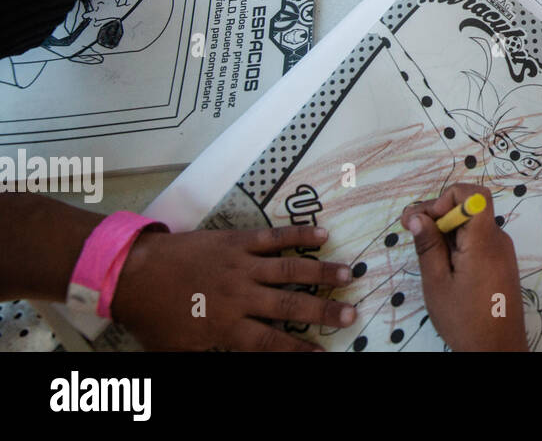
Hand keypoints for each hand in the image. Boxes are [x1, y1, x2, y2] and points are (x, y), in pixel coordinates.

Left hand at [112, 225, 356, 350]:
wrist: (131, 272)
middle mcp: (240, 296)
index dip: (299, 350)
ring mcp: (241, 265)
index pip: (271, 343)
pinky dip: (299, 234)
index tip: (324, 354)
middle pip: (290, 305)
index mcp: (226, 326)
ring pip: (289, 269)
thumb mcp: (177, 351)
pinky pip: (274, 237)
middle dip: (323, 311)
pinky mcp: (237, 241)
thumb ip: (206, 359)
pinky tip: (323, 234)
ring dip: (321, 272)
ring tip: (347, 274)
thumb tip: (227, 366)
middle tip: (350, 313)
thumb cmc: (153, 316)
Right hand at [403, 186, 527, 351]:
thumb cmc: (464, 320)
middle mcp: (498, 240)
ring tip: (424, 249)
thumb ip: (428, 246)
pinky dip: (458, 242)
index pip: (476, 195)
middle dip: (439, 213)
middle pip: (470, 208)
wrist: (497, 349)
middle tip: (410, 229)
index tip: (429, 219)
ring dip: (446, 229)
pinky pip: (478, 240)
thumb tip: (417, 216)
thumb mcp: (437, 283)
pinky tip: (442, 261)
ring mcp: (502, 251)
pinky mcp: (501, 263)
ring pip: (472, 224)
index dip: (449, 198)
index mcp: (484, 241)